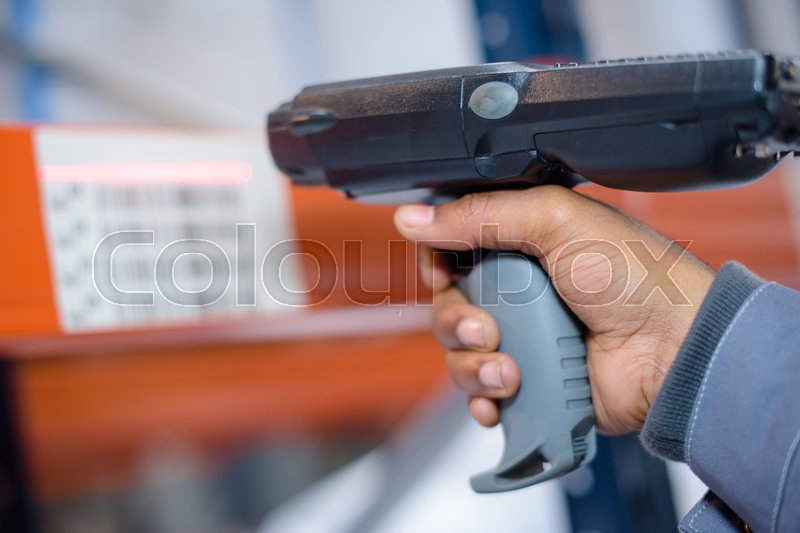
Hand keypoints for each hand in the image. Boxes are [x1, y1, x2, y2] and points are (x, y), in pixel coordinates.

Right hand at [394, 186, 713, 433]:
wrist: (677, 349)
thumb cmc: (638, 277)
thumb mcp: (556, 220)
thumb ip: (481, 213)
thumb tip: (415, 218)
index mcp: (522, 243)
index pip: (453, 250)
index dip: (438, 263)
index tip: (442, 273)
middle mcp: (519, 292)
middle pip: (448, 306)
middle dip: (455, 322)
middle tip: (483, 328)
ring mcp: (524, 339)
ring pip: (459, 354)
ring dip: (472, 365)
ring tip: (508, 369)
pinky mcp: (531, 382)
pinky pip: (482, 394)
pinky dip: (484, 399)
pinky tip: (503, 395)